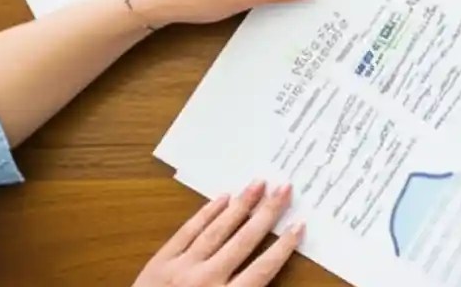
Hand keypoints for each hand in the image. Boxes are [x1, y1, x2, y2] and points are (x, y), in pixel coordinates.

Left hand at [133, 181, 302, 286]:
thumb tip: (265, 273)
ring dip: (240, 206)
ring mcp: (182, 268)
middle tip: (284, 188)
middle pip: (244, 242)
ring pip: (217, 231)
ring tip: (258, 183)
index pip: (263, 269)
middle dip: (267, 214)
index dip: (283, 246)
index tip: (299, 224)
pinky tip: (222, 198)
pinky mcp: (161, 262)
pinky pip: (187, 232)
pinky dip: (206, 214)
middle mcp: (207, 280)